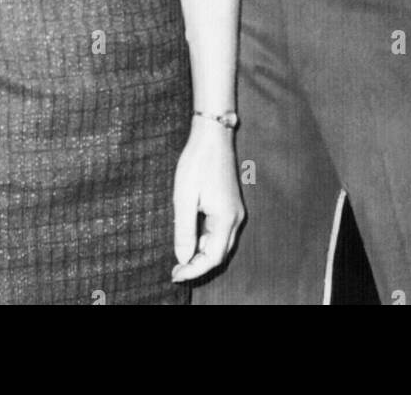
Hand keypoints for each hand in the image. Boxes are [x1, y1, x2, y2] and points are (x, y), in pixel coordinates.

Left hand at [171, 117, 244, 282]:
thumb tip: (182, 258)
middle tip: (175, 270)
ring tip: (180, 256)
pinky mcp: (230, 203)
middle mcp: (235, 217)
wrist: (212, 135)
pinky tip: (191, 237)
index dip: (194, 271)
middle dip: (198, 265)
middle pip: (219, 254)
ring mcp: (235, 210)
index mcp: (226, 218)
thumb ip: (184, 230)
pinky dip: (206, 240)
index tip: (175, 275)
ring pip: (221, 243)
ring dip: (202, 253)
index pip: (213, 258)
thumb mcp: (184, 197)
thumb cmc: (197, 162)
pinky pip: (220, 231)